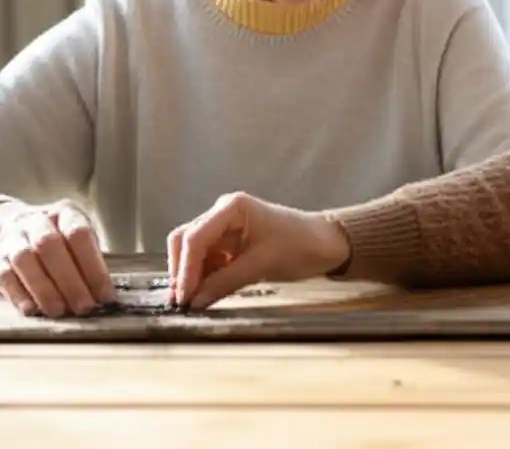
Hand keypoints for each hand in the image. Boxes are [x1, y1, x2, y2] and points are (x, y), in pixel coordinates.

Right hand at [0, 200, 116, 316]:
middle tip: (84, 307)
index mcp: (65, 213)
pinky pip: (5, 276)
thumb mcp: (80, 239)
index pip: (79, 234)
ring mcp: (13, 238)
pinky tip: (32, 310)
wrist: (10, 225)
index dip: (93, 267)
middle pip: (49, 246)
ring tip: (59, 311)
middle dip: (69, 280)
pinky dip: (19, 294)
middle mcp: (37, 221)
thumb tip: (103, 295)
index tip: (105, 295)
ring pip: (25, 259)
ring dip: (44, 288)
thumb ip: (92, 261)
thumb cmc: (60, 239)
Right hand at [167, 192, 350, 309]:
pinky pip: (208, 260)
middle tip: (183, 302)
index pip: (195, 238)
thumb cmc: (300, 245)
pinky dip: (204, 277)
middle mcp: (223, 213)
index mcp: (231, 208)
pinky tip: (206, 294)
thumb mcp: (262, 265)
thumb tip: (194, 302)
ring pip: (194, 252)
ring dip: (192, 276)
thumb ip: (225, 282)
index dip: (185, 269)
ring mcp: (225, 227)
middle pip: (186, 241)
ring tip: (194, 302)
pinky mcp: (231, 243)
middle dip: (182, 271)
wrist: (327, 244)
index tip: (183, 297)